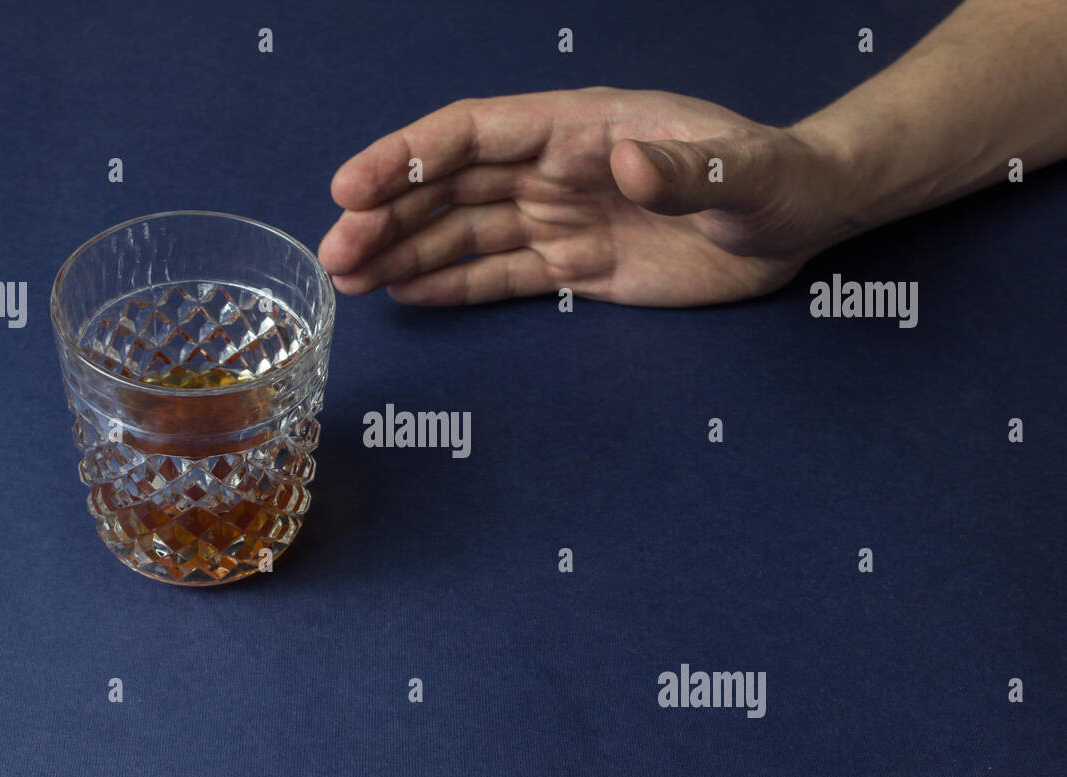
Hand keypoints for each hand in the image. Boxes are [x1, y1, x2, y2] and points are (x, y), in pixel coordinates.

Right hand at [318, 87, 848, 307]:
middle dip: (388, 215)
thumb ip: (686, 169)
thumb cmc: (775, 181)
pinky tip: (404, 293)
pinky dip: (450, 284)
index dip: (409, 157)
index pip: (474, 135)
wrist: (797, 224)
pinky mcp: (573, 268)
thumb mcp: (743, 173)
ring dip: (403, 252)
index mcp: (580, 128)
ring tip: (347, 278)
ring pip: (463, 233)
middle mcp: (554, 170)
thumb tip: (620, 164)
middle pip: (451, 188)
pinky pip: (499, 275)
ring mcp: (558, 219)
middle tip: (334, 253)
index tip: (353, 187)